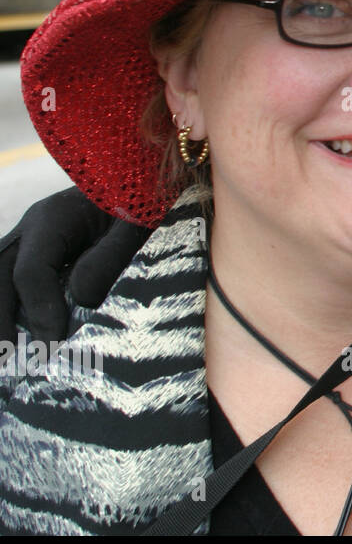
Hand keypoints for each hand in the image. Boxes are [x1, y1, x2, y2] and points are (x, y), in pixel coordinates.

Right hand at [0, 188, 146, 342]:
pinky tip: (16, 339)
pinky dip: (13, 307)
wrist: (145, 186)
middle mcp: (32, 229)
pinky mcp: (38, 254)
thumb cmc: (143, 206)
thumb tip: (80, 296)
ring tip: (4, 354)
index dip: (39, 310)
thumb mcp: (134, 227)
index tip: (53, 343)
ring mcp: (30, 240)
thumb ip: (108, 259)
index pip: (30, 272)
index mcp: (52, 219)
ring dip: (1, 314)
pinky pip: (10, 279)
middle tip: (5, 357)